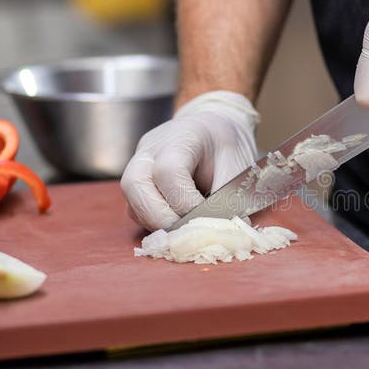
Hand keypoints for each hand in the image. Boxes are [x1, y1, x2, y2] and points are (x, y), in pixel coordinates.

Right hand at [121, 91, 258, 230]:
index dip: (185, 202)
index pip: (168, 171)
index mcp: (179, 138)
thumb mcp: (236, 165)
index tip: (207, 219)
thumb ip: (230, 196)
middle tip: (189, 235)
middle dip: (161, 219)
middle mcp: (149, 150)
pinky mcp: (137, 186)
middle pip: (135, 186)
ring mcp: (138, 167)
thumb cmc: (224, 147)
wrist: (212, 134)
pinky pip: (136, 210)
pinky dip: (155, 225)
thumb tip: (232, 226)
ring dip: (157, 225)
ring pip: (132, 202)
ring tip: (187, 234)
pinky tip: (179, 228)